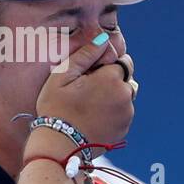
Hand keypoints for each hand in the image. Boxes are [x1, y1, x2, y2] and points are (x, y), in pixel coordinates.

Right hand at [35, 31, 137, 147]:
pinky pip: (123, 113)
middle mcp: (125, 95)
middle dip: (113, 79)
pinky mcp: (125, 128)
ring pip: (126, 96)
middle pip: (127, 78)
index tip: (91, 74)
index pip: (122, 61)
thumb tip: (103, 39)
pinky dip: (114, 111)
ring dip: (115, 95)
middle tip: (89, 90)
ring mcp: (127, 114)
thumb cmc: (57, 107)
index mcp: (111, 79)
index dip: (107, 65)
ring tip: (91, 104)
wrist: (60, 144)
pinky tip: (94, 116)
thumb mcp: (63, 75)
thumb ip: (86, 55)